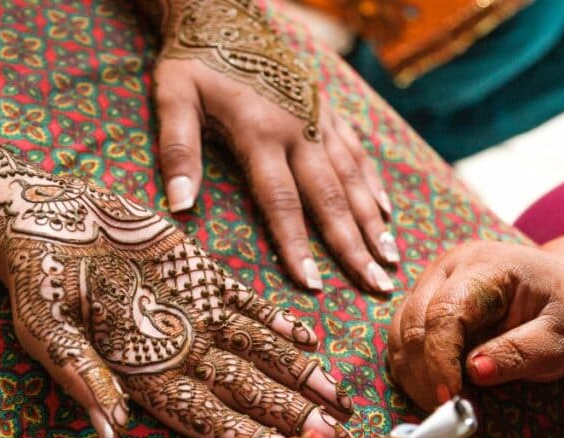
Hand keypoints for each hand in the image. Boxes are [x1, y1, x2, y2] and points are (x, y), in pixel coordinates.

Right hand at [0, 166, 355, 437]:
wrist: (42, 216)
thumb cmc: (36, 280)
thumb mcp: (48, 331)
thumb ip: (82, 377)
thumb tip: (110, 432)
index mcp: (142, 373)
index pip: (202, 416)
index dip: (243, 437)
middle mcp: (176, 349)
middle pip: (242, 391)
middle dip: (287, 412)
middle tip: (334, 433)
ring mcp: (192, 313)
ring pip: (255, 350)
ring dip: (295, 372)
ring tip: (336, 394)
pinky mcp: (199, 274)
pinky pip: (246, 302)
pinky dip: (277, 319)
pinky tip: (310, 336)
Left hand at [150, 0, 396, 292]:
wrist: (225, 12)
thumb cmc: (195, 60)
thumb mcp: (172, 96)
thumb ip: (177, 150)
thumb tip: (180, 206)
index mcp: (259, 131)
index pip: (280, 202)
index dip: (296, 246)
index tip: (313, 285)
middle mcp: (299, 128)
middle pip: (330, 197)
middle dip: (354, 246)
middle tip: (377, 285)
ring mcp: (319, 117)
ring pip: (353, 176)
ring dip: (373, 220)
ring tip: (391, 258)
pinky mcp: (328, 107)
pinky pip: (358, 150)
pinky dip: (374, 183)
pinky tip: (386, 211)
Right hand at [386, 241, 563, 409]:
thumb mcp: (563, 336)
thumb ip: (522, 352)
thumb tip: (475, 372)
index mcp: (485, 266)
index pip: (445, 311)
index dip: (440, 358)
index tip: (450, 397)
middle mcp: (448, 267)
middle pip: (413, 321)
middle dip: (425, 371)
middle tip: (448, 409)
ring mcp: (432, 282)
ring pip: (400, 331)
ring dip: (413, 372)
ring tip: (442, 402)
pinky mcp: (424, 301)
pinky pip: (402, 336)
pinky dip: (411, 366)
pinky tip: (435, 387)